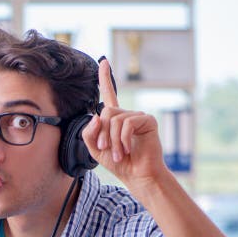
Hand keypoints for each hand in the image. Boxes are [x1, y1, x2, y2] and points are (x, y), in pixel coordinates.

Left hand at [81, 58, 170, 194]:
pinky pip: (128, 124)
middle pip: (106, 113)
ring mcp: (138, 117)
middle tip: (105, 149)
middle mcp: (126, 115)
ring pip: (115, 120)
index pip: (109, 94)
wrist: (136, 175)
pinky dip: (123, 139)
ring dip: (112, 140)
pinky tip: (127, 149)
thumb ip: (89, 133)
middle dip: (102, 133)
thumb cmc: (118, 162)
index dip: (105, 78)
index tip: (104, 61)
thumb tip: (96, 116)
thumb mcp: (95, 149)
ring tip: (118, 154)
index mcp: (114, 119)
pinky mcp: (148, 121)